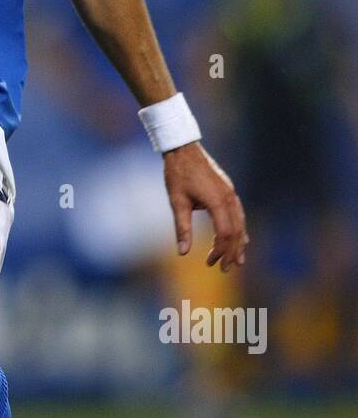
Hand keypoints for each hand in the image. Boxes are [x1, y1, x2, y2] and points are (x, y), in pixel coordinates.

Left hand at [163, 142, 247, 271]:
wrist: (183, 148)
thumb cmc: (178, 174)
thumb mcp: (177, 202)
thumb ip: (182, 228)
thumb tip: (183, 253)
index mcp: (217, 201)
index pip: (225, 233)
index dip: (220, 251)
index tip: (210, 263)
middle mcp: (229, 198)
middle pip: (237, 231)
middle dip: (232, 251)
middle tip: (225, 269)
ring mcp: (231, 193)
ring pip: (241, 222)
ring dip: (239, 242)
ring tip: (238, 260)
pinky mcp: (228, 190)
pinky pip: (238, 213)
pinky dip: (239, 228)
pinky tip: (239, 237)